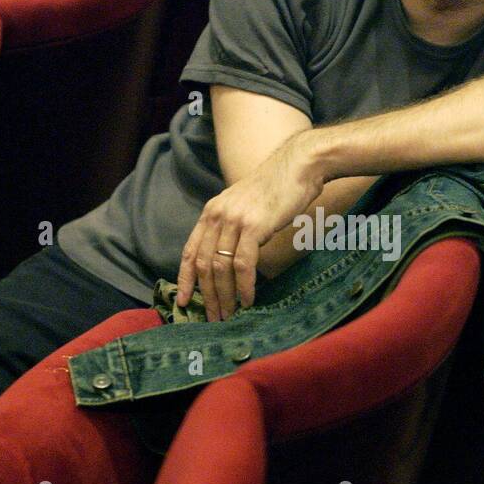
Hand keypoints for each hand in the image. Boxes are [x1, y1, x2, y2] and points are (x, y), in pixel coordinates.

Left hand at [176, 130, 321, 320]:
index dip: (185, 279)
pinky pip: (242, 265)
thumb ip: (234, 228)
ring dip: (224, 296)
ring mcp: (234, 220)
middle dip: (207, 296)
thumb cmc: (278, 188)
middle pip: (204, 264)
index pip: (190, 251)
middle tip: (213, 318)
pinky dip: (244, 286)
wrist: (299, 165)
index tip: (184, 301)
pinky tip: (248, 300)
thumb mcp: (246, 206)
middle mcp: (217, 216)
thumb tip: (233, 260)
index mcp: (212, 212)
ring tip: (230, 315)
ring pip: (220, 268)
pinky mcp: (253, 227)